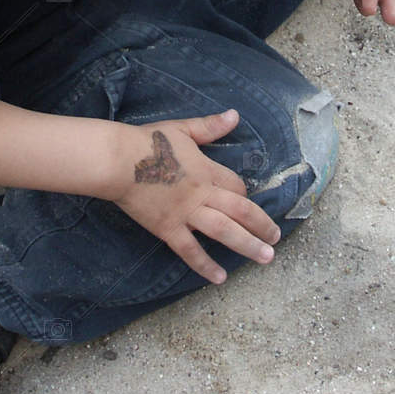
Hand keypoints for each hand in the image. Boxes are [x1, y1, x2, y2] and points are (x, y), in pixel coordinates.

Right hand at [110, 110, 281, 283]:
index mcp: (207, 171)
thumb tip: (235, 115)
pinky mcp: (168, 229)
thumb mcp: (183, 129)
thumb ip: (210, 126)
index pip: (237, 187)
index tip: (245, 201)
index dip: (245, 194)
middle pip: (240, 211)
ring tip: (266, 257)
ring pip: (224, 232)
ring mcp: (186, 214)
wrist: (118, 161)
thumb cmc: (148, 142)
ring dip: (247, 244)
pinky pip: (190, 251)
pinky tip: (220, 278)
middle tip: (276, 239)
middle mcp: (203, 194)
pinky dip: (205, 265)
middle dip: (261, 225)